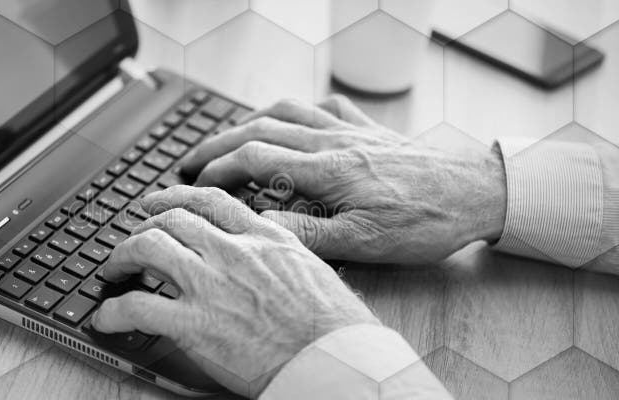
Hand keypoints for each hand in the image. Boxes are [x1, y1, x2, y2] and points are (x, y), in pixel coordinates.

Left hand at [91, 186, 378, 396]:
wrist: (336, 363)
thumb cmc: (336, 328)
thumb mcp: (316, 271)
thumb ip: (285, 255)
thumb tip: (274, 256)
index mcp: (266, 239)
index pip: (211, 201)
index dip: (176, 197)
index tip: (161, 203)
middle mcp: (234, 252)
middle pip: (172, 219)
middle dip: (143, 224)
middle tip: (132, 236)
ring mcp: (212, 285)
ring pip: (148, 248)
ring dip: (122, 256)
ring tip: (114, 268)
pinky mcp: (194, 325)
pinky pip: (137, 307)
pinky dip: (114, 311)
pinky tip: (107, 317)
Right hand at [181, 96, 506, 263]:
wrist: (479, 192)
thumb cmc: (427, 220)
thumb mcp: (367, 242)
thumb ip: (310, 234)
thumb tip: (260, 226)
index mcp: (327, 170)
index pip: (254, 160)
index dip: (216, 171)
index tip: (194, 186)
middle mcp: (332, 141)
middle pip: (259, 129)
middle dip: (216, 144)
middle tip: (190, 160)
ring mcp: (350, 129)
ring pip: (285, 112)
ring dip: (248, 122)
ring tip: (227, 138)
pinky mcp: (368, 128)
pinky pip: (323, 106)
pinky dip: (296, 110)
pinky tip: (291, 120)